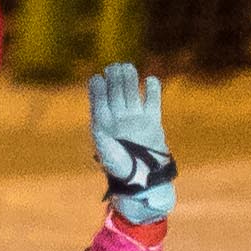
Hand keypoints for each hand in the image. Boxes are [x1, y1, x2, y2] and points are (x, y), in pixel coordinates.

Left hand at [87, 63, 174, 220]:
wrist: (144, 183)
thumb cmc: (123, 172)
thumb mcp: (109, 155)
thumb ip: (104, 139)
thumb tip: (99, 128)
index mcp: (104, 127)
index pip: (99, 102)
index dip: (98, 89)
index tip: (98, 78)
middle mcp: (119, 121)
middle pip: (116, 94)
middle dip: (115, 80)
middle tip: (115, 67)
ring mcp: (136, 120)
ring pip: (132, 95)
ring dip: (130, 81)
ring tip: (128, 67)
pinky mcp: (152, 123)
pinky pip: (152, 103)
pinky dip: (152, 91)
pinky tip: (150, 80)